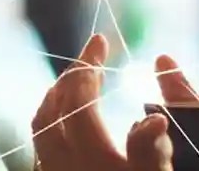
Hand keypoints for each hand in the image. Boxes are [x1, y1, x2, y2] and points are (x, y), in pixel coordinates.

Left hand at [32, 35, 173, 169]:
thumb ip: (153, 153)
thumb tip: (156, 119)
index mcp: (91, 161)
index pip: (77, 104)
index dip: (86, 68)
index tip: (100, 40)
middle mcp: (64, 168)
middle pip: (51, 113)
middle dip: (70, 77)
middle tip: (92, 55)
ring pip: (41, 131)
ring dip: (57, 98)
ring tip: (80, 78)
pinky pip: (43, 147)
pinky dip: (55, 122)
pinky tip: (72, 118)